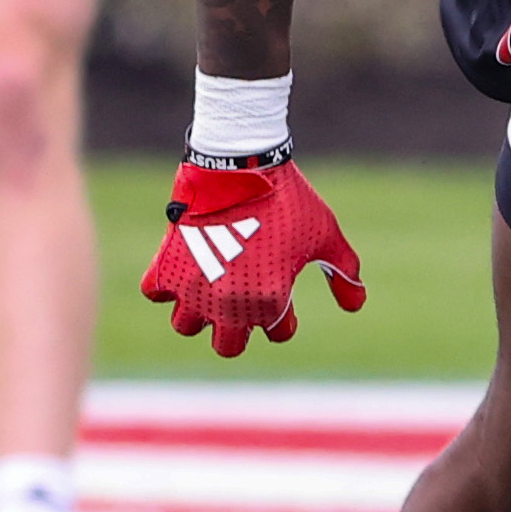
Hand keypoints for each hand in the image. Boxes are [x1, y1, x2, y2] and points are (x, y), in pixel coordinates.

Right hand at [140, 157, 366, 356]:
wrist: (242, 164)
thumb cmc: (289, 199)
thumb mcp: (325, 234)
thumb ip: (344, 272)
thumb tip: (355, 305)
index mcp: (270, 300)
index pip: (278, 333)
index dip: (285, 315)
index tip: (283, 292)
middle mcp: (229, 304)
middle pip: (227, 346)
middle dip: (239, 329)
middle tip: (244, 299)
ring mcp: (194, 287)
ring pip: (186, 326)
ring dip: (198, 312)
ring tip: (211, 286)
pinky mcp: (167, 264)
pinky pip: (155, 292)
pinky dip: (165, 285)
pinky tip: (183, 268)